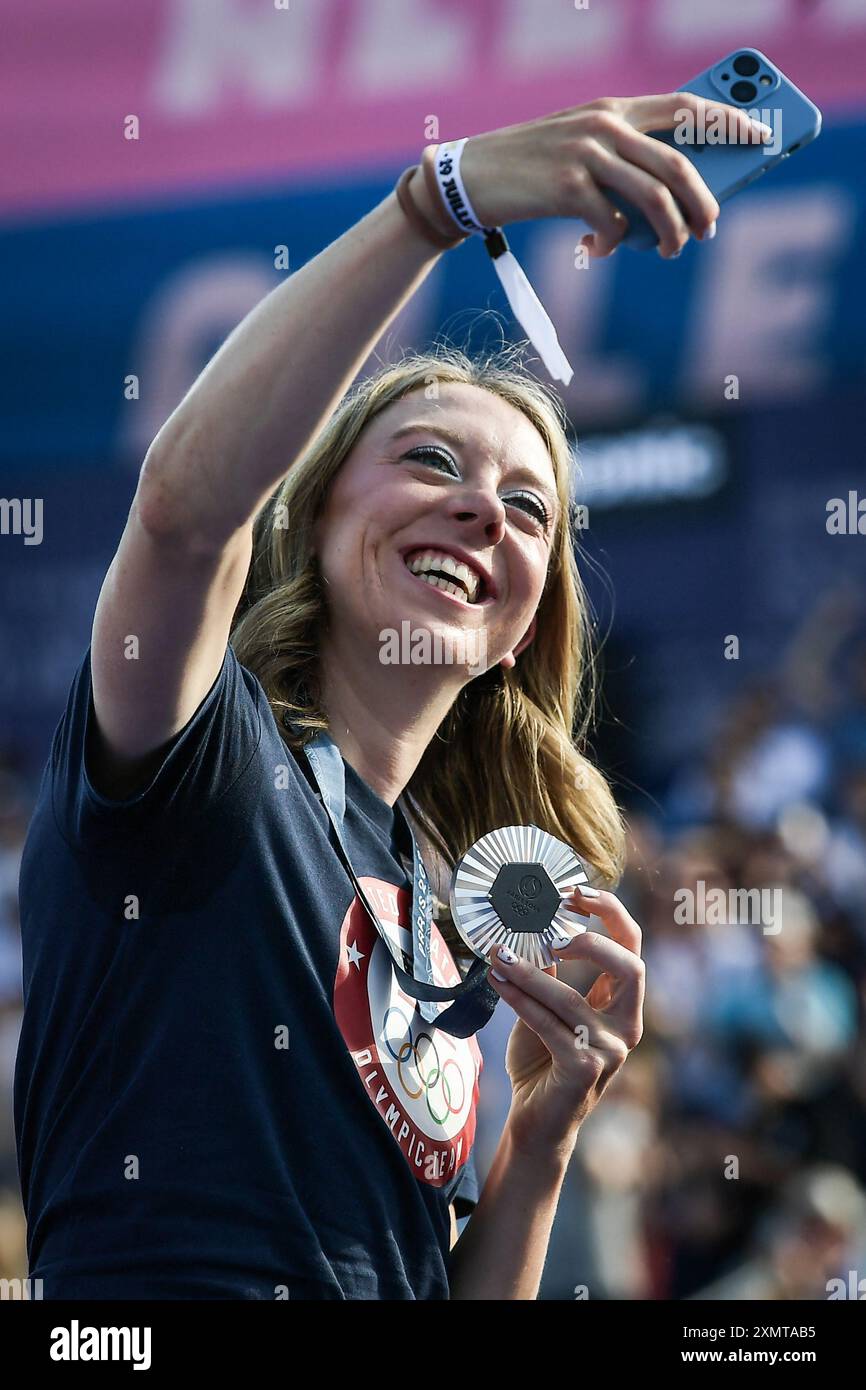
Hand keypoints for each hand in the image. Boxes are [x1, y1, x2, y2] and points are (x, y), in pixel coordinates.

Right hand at [458, 92, 771, 257]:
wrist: (470, 178)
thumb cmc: (530, 170)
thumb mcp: (579, 147)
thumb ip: (622, 159)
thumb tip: (672, 200)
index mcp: (614, 108)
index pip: (686, 107)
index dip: (729, 122)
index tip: (761, 138)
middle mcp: (605, 124)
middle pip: (679, 163)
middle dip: (704, 202)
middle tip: (710, 229)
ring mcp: (586, 154)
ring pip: (654, 197)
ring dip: (670, 232)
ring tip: (671, 250)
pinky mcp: (567, 187)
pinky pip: (612, 224)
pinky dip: (612, 245)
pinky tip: (595, 250)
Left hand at [487, 886, 644, 1162]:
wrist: (536, 1122)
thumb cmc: (543, 1061)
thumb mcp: (549, 1010)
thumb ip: (550, 975)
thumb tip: (529, 925)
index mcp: (622, 1005)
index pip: (633, 948)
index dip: (611, 914)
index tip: (575, 891)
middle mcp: (627, 1026)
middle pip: (630, 967)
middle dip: (591, 939)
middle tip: (550, 928)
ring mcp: (610, 1050)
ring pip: (571, 998)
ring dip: (529, 971)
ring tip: (499, 954)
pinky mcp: (585, 1070)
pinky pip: (548, 1024)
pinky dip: (519, 999)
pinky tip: (497, 982)